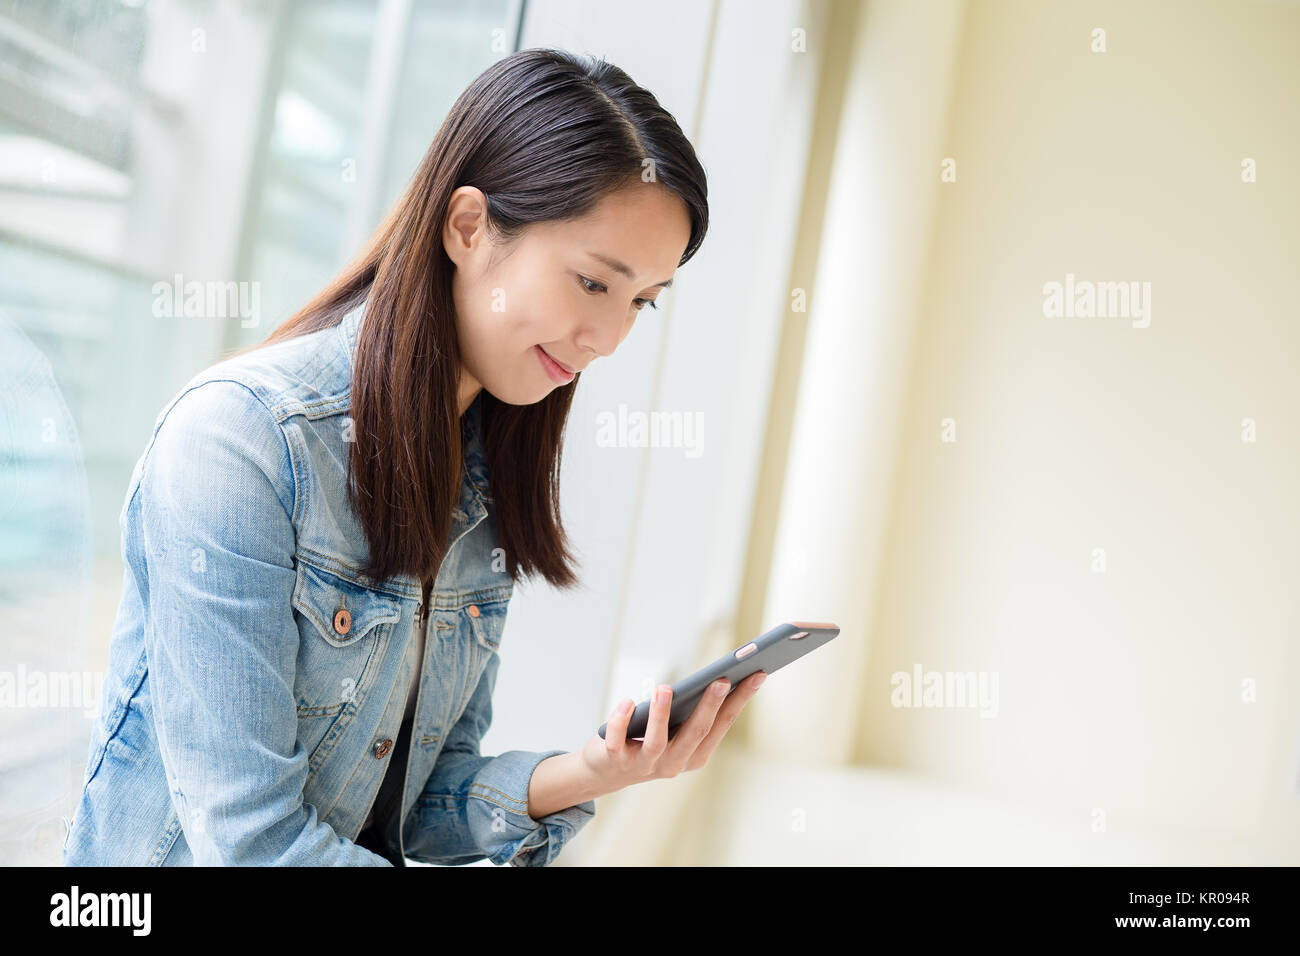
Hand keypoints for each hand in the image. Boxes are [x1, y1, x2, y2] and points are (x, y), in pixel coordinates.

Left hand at [580, 671, 766, 789]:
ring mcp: (645, 764)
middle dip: (711, 705)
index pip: (723, 723)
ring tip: (665, 688)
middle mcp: (674, 763)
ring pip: (658, 742)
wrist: (606, 769)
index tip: (757, 674)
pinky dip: (621, 720)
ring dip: (662, 714)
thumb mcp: (672, 728)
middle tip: (722, 679)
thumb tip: (711, 677)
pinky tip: (628, 702)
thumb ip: (688, 710)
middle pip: (696, 732)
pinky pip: (618, 740)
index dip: (741, 699)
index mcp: (695, 754)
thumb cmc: (646, 738)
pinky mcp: (616, 760)